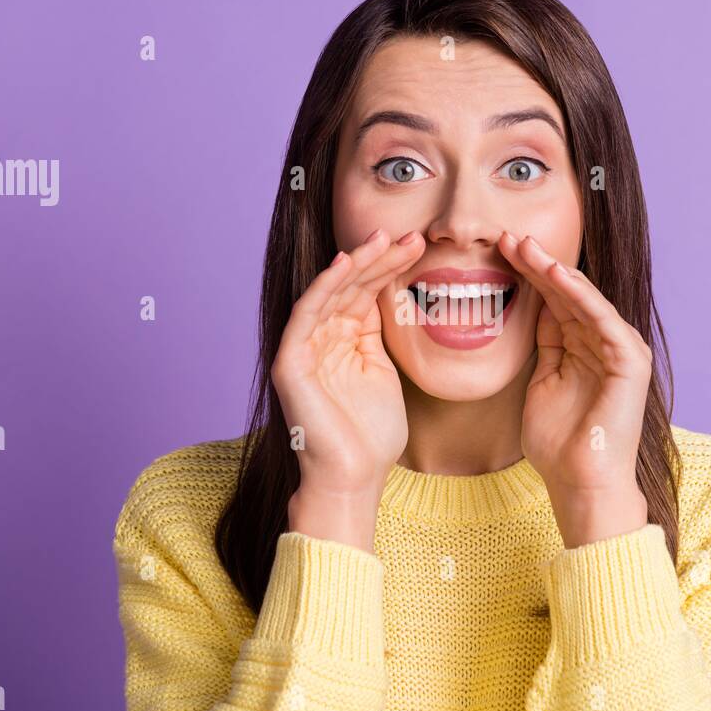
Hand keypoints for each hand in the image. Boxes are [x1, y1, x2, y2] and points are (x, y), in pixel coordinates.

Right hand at [272, 227, 425, 551]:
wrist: (354, 476)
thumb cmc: (372, 434)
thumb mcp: (385, 372)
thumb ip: (380, 335)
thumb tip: (395, 295)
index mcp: (345, 339)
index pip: (367, 291)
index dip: (391, 266)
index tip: (420, 245)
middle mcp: (322, 337)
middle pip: (351, 285)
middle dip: (380, 258)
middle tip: (411, 235)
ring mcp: (304, 347)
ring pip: (330, 291)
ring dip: (357, 263)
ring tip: (385, 239)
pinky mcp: (290, 360)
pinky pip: (307, 313)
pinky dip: (325, 286)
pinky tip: (346, 264)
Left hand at [499, 232, 650, 547]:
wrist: (581, 483)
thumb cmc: (559, 445)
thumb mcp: (540, 385)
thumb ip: (544, 350)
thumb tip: (533, 314)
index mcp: (583, 348)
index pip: (553, 302)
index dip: (527, 275)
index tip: (496, 251)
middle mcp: (604, 343)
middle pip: (567, 294)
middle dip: (537, 264)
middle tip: (506, 236)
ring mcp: (621, 350)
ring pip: (584, 299)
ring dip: (554, 271)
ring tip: (525, 247)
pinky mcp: (631, 361)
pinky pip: (602, 319)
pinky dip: (580, 296)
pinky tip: (556, 276)